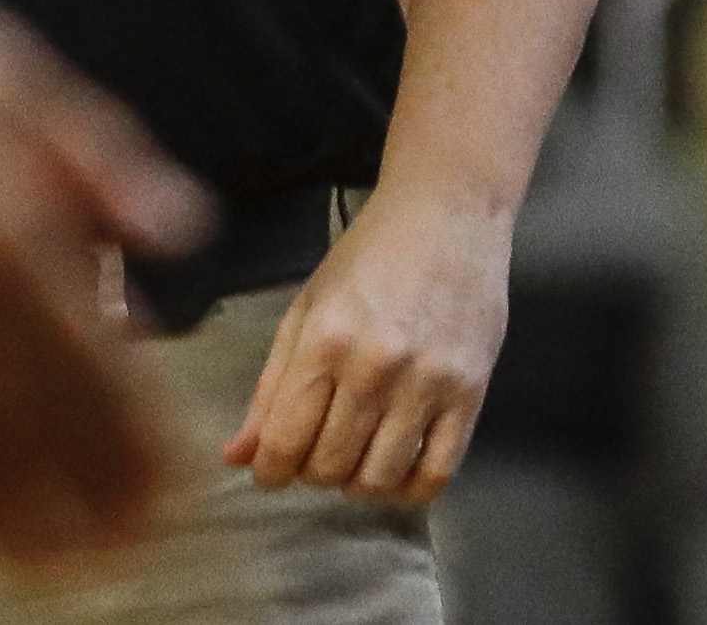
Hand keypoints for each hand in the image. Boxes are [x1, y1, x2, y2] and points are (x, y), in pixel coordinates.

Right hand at [0, 0, 214, 567]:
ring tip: (61, 565)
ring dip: (16, 527)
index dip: (139, 446)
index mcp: (6, 231)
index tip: (176, 489)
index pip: (96, 376)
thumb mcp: (7, 73)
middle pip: (35, 437)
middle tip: (136, 548)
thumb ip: (98, 161)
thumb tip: (179, 236)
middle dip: (94, 504)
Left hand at [223, 192, 510, 507]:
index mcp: (324, 340)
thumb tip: (235, 455)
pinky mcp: (471, 393)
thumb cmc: (368, 257)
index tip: (269, 470)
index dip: (269, 470)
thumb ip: (270, 386)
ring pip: (380, 478)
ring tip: (351, 461)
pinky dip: (410, 490)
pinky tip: (395, 473)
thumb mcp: (305, 309)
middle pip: (330, 465)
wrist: (448, 216)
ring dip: (356, 485)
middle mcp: (375, 367)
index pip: (285, 440)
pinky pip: (438, 472)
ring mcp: (428, 383)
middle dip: (310, 473)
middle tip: (313, 455)